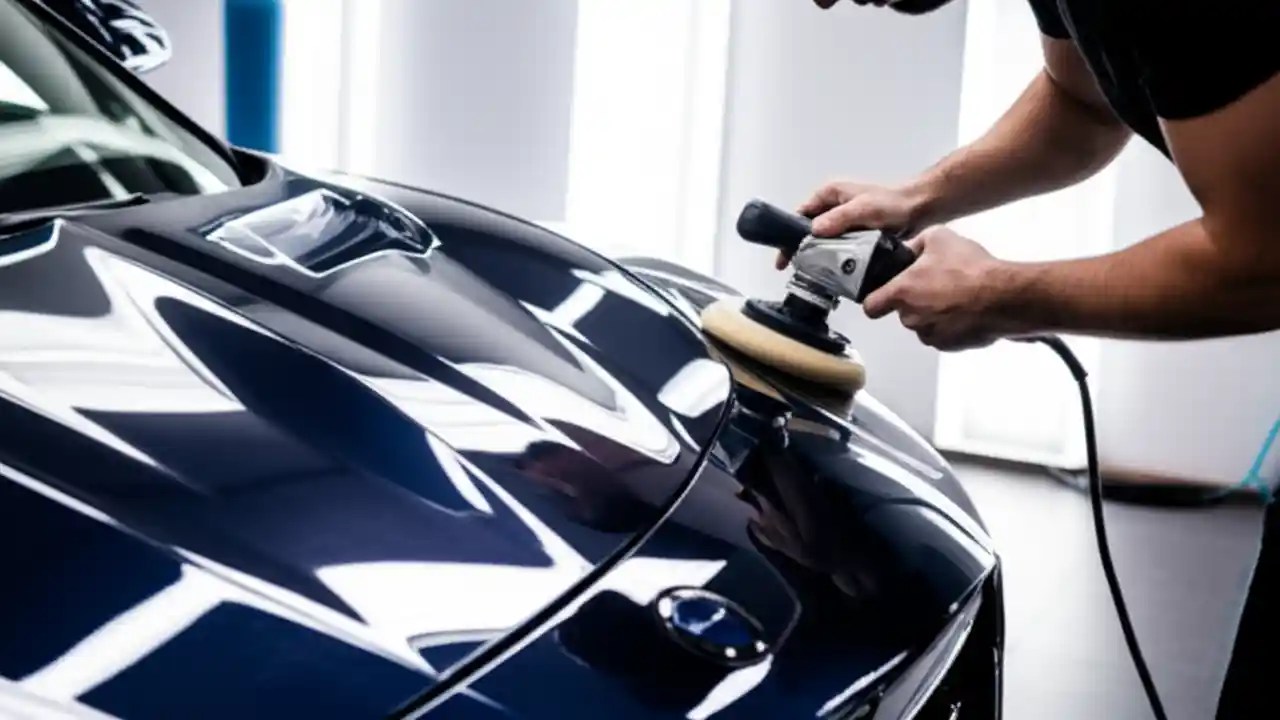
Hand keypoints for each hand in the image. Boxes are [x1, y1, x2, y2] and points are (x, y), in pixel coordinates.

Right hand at [779, 180, 925, 268]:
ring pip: (824, 239)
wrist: (921, 207)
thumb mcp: (863, 209)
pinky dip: (834, 257)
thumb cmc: (893, 203)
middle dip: (803, 249)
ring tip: (815, 274)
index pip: (799, 215)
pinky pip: (838, 245)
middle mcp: (833, 205)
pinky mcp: (856, 231)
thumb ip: (838, 219)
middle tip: (799, 270)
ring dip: (819, 255)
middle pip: (809, 229)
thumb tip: (814, 231)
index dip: (789, 236)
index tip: (785, 257)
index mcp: (829, 194)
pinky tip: (834, 271)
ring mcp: (844, 219)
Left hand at [863, 226, 1017, 350]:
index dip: (875, 300)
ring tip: (956, 296)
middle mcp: (912, 317)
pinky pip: (945, 335)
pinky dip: (952, 325)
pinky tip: (967, 309)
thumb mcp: (940, 237)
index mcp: (902, 292)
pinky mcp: (950, 345)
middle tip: (936, 285)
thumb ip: (918, 243)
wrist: (1004, 297)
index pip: (871, 306)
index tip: (880, 297)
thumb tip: (912, 248)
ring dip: (935, 313)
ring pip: (925, 324)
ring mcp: (931, 334)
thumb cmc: (972, 271)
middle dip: (916, 301)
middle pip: (904, 312)